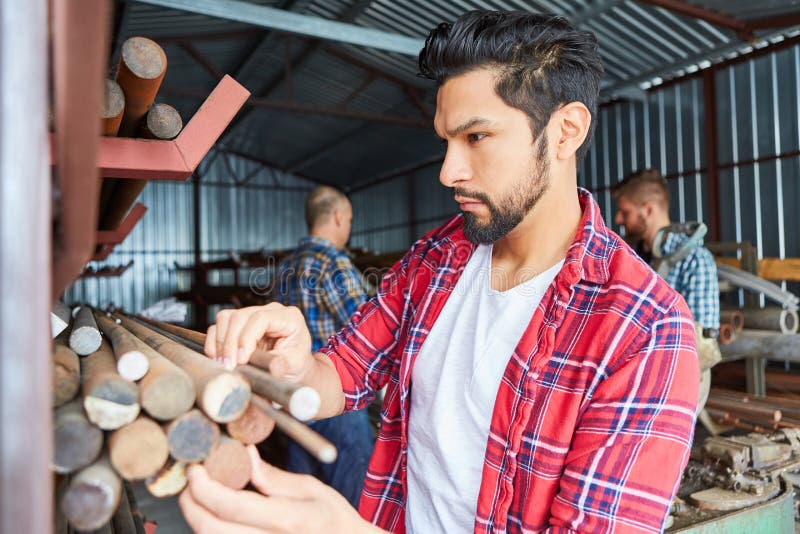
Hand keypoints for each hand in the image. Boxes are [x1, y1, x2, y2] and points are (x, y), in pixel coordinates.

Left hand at [179, 445, 382, 533]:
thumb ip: (273, 477)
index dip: (204, 487)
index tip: (196, 468)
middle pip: (210, 529)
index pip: (231, 506)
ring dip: (198, 518)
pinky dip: (212, 529)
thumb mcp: (311, 489)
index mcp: (287, 520)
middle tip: (191, 482)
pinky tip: (216, 516)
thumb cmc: (333, 520)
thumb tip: (245, 455)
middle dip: (191, 503)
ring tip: (201, 496)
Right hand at [205, 303, 312, 379]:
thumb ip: (283, 364)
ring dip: (221, 343)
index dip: (247, 337)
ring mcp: (253, 314)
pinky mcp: (239, 323)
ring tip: (225, 363)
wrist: (291, 367)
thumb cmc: (296, 364)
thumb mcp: (295, 365)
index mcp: (289, 317)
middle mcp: (270, 311)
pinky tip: (219, 358)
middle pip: (240, 317)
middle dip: (231, 343)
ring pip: (226, 318)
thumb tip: (272, 367)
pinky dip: (215, 342)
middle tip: (229, 366)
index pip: (261, 318)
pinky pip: (219, 325)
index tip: (241, 359)